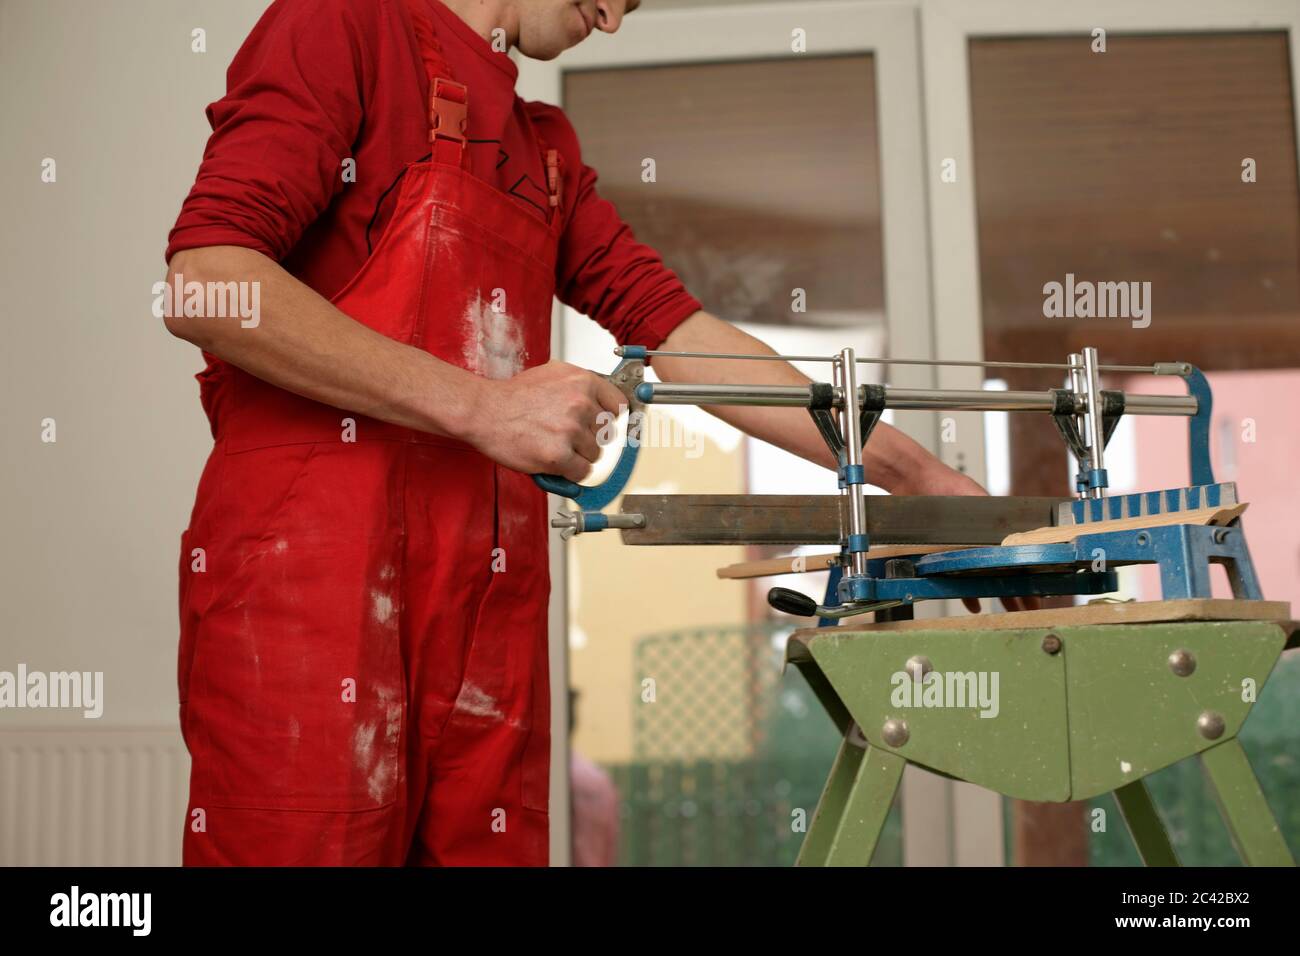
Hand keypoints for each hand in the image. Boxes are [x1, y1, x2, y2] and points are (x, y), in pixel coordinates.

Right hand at [468, 362, 625, 481]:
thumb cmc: (513, 397)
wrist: (485, 412)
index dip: (610, 418)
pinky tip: (556, 461)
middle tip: (565, 435)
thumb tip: (603, 402)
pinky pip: (582, 472)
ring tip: (555, 445)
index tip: (603, 424)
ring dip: (579, 455)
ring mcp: (570, 430)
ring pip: (596, 454)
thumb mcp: (552, 375)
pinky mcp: (558, 455)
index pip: (618, 405)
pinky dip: (571, 472)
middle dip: (588, 437)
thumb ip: (579, 387)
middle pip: (606, 433)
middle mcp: (580, 403)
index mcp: (582, 381)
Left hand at [905, 461, 1040, 615]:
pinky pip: (957, 579)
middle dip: (1017, 588)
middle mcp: (977, 540)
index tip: (1038, 586)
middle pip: (1003, 569)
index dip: (1027, 570)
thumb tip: (1014, 530)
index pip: (1014, 553)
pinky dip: (967, 593)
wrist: (914, 481)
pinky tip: (975, 605)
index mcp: (990, 526)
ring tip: (1010, 609)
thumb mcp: (974, 496)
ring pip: (983, 577)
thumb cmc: (945, 483)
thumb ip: (993, 513)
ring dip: (997, 594)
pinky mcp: (942, 556)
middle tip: (1029, 605)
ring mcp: (960, 550)